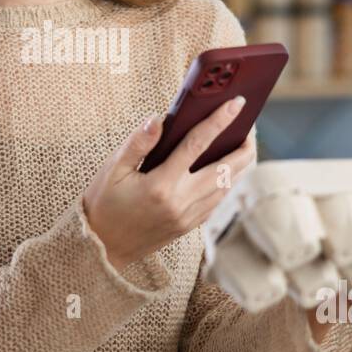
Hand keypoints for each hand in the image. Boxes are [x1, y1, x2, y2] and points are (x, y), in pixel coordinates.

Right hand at [83, 96, 256, 271]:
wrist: (102, 247)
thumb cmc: (104, 204)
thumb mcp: (112, 169)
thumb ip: (137, 143)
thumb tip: (158, 118)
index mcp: (161, 185)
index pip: (197, 145)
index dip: (219, 121)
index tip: (236, 103)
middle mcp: (180, 202)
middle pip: (227, 169)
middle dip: (244, 145)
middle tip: (250, 125)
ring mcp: (187, 217)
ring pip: (227, 187)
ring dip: (241, 165)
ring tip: (245, 144)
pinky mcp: (189, 226)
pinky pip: (218, 202)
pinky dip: (229, 183)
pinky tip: (229, 171)